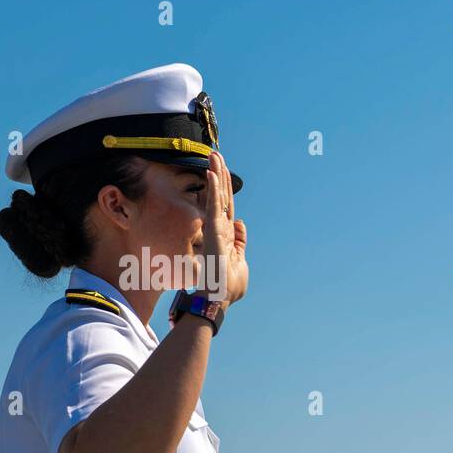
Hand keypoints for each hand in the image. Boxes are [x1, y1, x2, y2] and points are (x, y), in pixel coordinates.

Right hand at [202, 150, 247, 307]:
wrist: (218, 299)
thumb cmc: (227, 285)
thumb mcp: (240, 260)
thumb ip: (240, 241)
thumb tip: (240, 224)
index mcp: (225, 233)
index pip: (226, 204)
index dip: (225, 186)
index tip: (222, 168)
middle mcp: (218, 228)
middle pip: (220, 195)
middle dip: (219, 174)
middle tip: (216, 153)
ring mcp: (215, 229)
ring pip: (216, 197)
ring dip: (215, 175)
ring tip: (214, 156)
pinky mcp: (213, 233)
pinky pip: (213, 208)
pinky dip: (213, 191)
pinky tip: (212, 174)